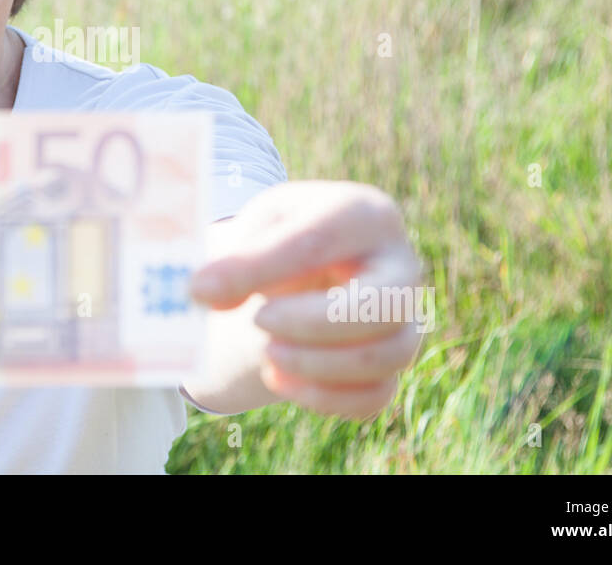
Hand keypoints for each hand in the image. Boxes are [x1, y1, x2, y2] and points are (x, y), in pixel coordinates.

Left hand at [191, 181, 425, 419]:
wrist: (303, 266)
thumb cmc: (280, 238)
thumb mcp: (255, 228)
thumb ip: (234, 257)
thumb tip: (205, 293)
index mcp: (363, 213)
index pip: (317, 242)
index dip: (259, 269)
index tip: (204, 290)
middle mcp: (400, 264)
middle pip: (380, 306)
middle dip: (312, 324)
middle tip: (257, 322)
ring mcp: (407, 316)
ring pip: (387, 356)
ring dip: (317, 366)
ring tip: (267, 355)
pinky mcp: (394, 360)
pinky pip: (377, 395)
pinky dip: (326, 398)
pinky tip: (281, 381)